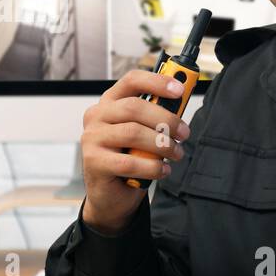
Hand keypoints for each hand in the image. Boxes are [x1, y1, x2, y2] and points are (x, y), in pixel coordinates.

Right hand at [80, 69, 190, 234]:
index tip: (180, 90)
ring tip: (175, 154)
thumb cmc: (129, 158)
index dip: (157, 82)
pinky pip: (129, 162)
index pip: (131, 81)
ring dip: (162, 145)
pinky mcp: (93, 161)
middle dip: (165, 120)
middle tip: (184, 133)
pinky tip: (162, 170)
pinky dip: (152, 167)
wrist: (110, 195)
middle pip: (134, 107)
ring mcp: (92, 138)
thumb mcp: (142, 132)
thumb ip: (155, 117)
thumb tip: (180, 103)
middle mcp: (96, 116)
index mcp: (109, 102)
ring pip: (133, 133)